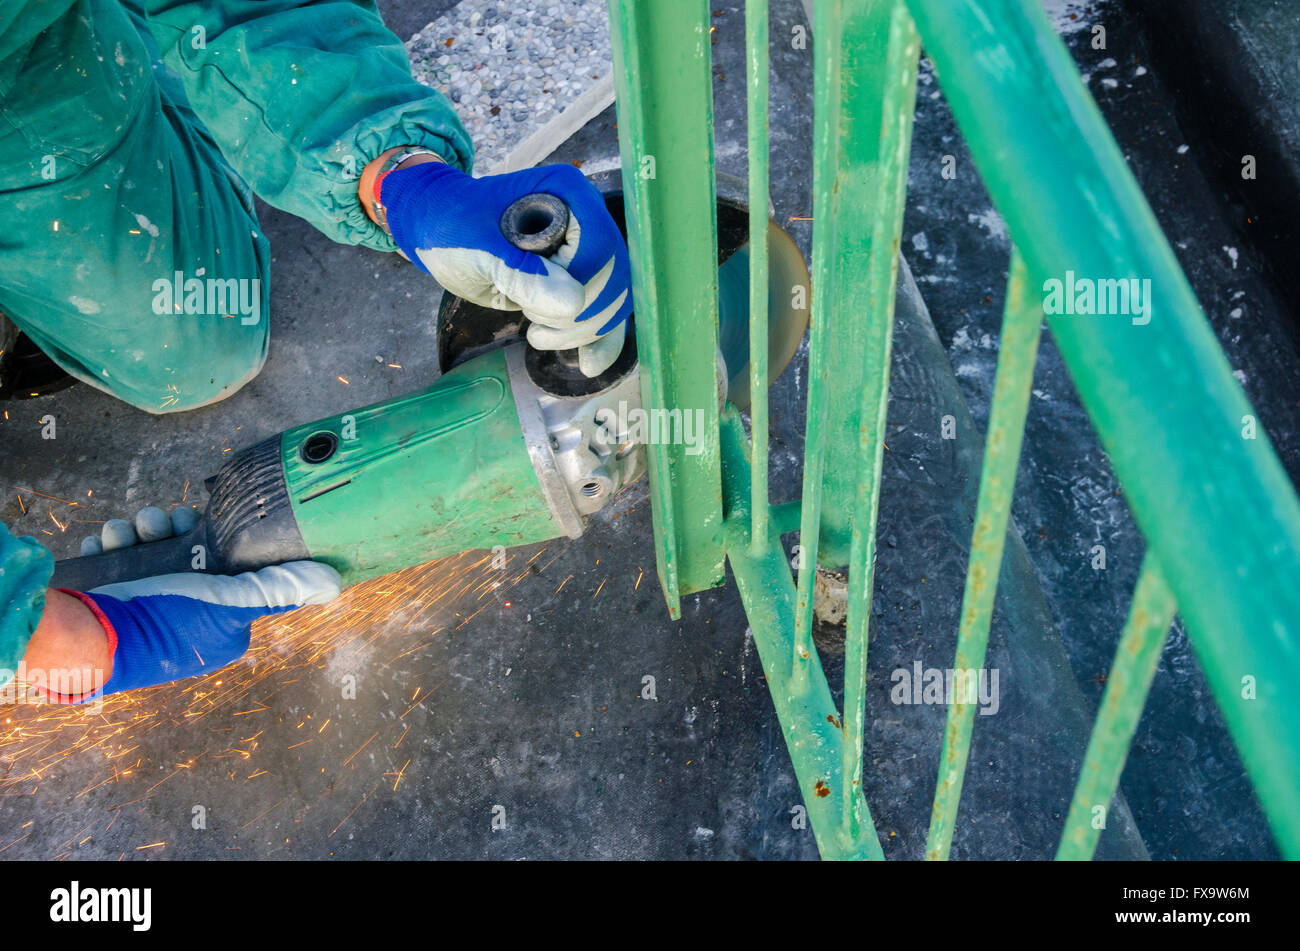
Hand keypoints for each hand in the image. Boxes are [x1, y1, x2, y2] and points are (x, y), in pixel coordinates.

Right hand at [36, 507, 342, 701]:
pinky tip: (102, 543)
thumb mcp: (231, 601)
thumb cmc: (164, 620)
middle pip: (184, 553)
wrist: (83, 639)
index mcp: (217, 624)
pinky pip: (116, 562)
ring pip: (149, 552)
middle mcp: (184, 618)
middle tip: (154, 519)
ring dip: (136, 533)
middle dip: (166, 529)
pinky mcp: (112, 604)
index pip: (225, 566)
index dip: (209, 536)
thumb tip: (333, 583)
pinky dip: (110, 548)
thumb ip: (278, 588)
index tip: (192, 517)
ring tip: (121, 531)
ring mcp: (147, 611)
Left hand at [380, 161, 632, 353]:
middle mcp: (590, 220)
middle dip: (577, 314)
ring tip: (536, 331)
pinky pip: (606, 316)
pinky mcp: (584, 283)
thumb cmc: (454, 227)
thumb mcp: (479, 247)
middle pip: (613, 280)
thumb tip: (572, 305)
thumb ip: (522, 272)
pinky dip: (600, 342)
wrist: (442, 234)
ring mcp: (591, 253)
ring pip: (613, 303)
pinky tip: (588, 364)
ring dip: (580, 330)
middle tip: (530, 320)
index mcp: (569, 194)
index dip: (576, 284)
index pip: (599, 249)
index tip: (531, 298)